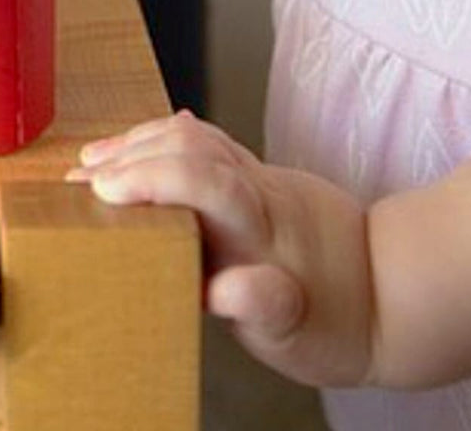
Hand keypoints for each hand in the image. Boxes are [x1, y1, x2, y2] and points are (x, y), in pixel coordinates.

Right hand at [66, 110, 375, 388]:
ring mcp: (256, 176)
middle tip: (79, 184)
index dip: (149, 177)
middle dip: (127, 156)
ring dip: (135, 143)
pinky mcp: (255, 173)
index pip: (202, 180)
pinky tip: (136, 143)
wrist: (392, 292)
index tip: (102, 190)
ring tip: (92, 161)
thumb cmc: (338, 324)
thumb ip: (261, 307)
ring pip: (191, 135)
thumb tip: (225, 288)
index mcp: (260, 229)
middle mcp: (256, 191)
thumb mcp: (299, 335)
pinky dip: (159, 139)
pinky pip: (201, 141)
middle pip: (188, 146)